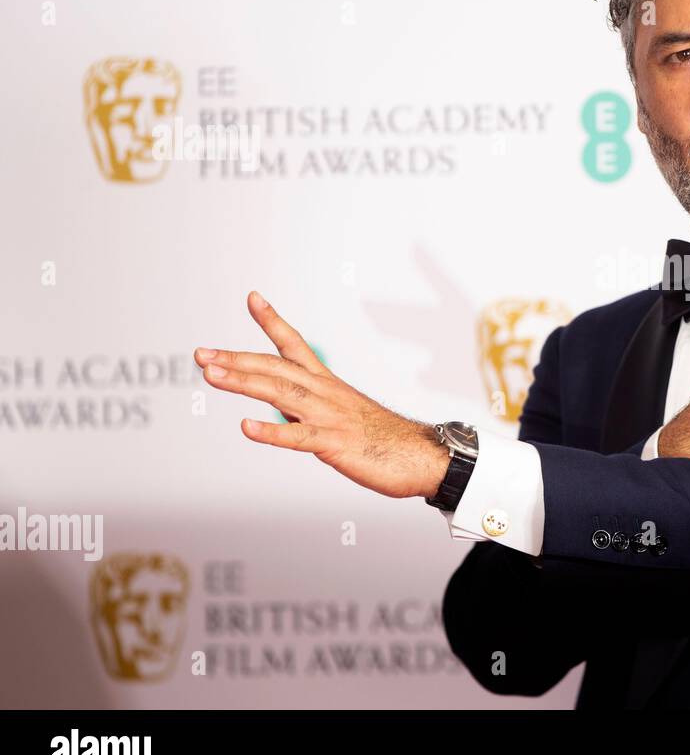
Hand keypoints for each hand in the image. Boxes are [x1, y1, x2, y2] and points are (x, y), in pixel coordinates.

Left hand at [193, 291, 448, 499]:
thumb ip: (309, 409)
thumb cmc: (384, 439)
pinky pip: (299, 437)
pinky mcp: (335, 444)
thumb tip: (280, 409)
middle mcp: (326, 394)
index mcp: (328, 384)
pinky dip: (272, 431)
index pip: (295, 345)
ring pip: (281, 394)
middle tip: (201, 354)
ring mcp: (330, 417)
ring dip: (243, 382)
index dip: (272, 321)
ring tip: (211, 375)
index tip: (253, 298)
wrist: (421, 456)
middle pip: (276, 368)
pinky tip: (246, 428)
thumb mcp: (342, 415)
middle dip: (236, 359)